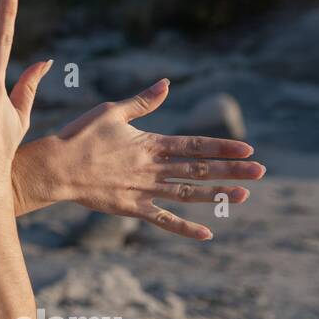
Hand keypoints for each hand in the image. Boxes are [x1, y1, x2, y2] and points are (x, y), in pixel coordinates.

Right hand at [37, 80, 265, 239]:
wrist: (57, 168)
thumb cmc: (80, 136)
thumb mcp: (111, 112)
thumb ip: (142, 103)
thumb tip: (166, 84)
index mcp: (150, 143)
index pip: (195, 145)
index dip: (222, 147)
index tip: (248, 149)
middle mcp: (153, 168)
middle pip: (199, 169)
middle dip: (232, 170)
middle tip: (261, 171)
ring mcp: (145, 190)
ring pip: (189, 193)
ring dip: (217, 195)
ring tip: (244, 196)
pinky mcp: (133, 208)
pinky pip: (164, 219)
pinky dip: (185, 228)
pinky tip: (207, 234)